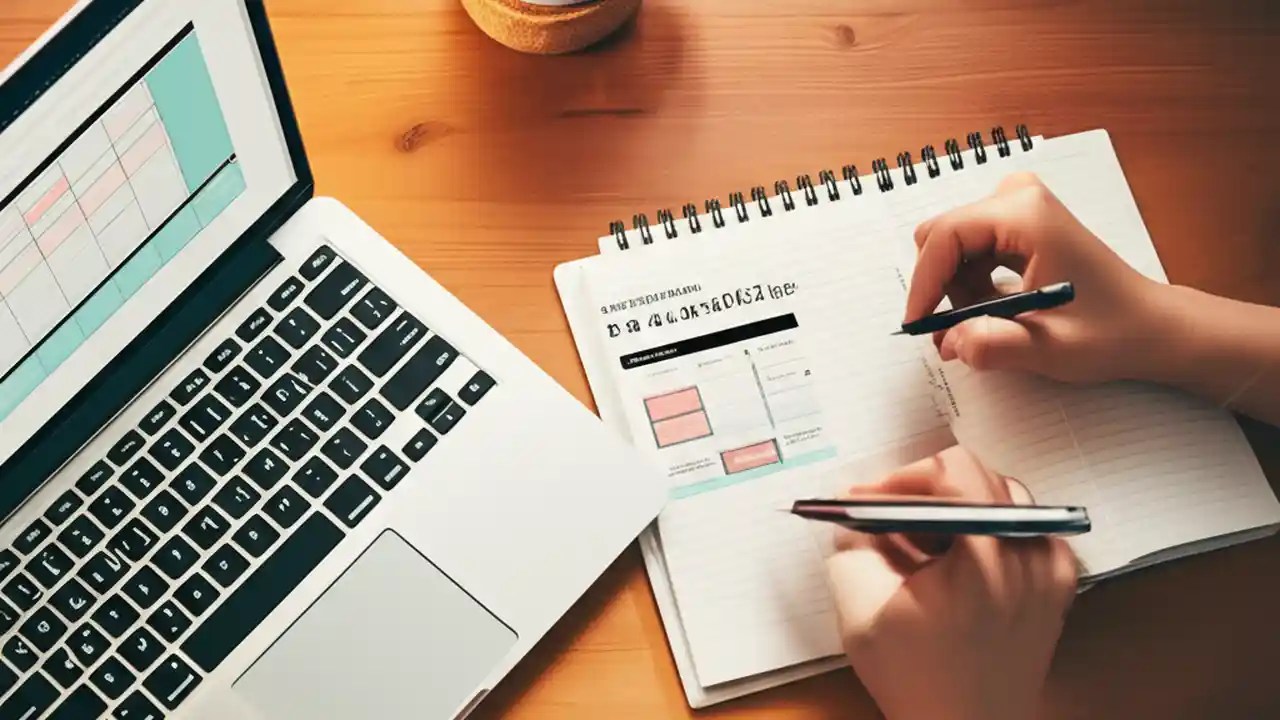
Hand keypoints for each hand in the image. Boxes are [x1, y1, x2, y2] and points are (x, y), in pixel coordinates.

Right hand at [826, 446, 1077, 719]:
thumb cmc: (917, 680)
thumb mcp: (860, 609)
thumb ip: (851, 543)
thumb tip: (855, 506)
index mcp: (985, 554)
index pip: (952, 470)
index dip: (903, 477)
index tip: (872, 498)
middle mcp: (1030, 552)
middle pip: (979, 477)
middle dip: (925, 490)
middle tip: (888, 515)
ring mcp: (1051, 567)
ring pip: (1002, 497)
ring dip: (957, 506)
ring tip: (922, 541)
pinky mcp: (1058, 582)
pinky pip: (1022, 528)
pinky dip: (987, 531)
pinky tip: (957, 560)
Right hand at [906, 172, 1169, 382]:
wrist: (1149, 325)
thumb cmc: (1112, 331)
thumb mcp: (1051, 349)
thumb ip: (995, 345)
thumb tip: (949, 342)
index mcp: (1027, 215)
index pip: (946, 237)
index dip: (924, 284)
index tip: (918, 325)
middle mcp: (1019, 198)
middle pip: (943, 238)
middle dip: (941, 289)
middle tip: (959, 332)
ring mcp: (1019, 205)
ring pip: (952, 247)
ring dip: (958, 292)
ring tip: (992, 325)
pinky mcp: (1018, 222)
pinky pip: (969, 250)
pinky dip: (971, 286)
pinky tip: (998, 312)